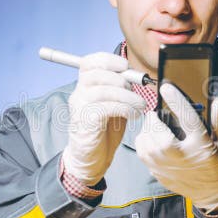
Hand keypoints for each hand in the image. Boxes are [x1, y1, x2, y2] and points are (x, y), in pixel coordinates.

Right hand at [62, 52, 145, 185]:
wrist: (90, 158)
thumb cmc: (104, 130)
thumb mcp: (113, 104)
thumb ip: (120, 89)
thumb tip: (137, 77)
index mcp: (84, 85)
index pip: (90, 62)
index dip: (109, 60)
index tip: (126, 67)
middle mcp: (78, 93)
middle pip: (98, 74)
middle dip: (123, 80)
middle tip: (136, 93)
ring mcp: (80, 107)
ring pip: (105, 90)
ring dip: (128, 96)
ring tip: (139, 106)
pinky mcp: (85, 121)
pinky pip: (107, 107)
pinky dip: (125, 108)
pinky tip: (133, 115)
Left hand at [135, 83, 217, 207]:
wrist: (215, 193)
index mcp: (201, 145)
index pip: (187, 118)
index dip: (176, 100)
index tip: (166, 87)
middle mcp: (182, 157)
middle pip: (160, 134)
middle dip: (155, 119)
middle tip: (157, 113)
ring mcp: (168, 167)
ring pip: (147, 145)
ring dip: (147, 131)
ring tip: (153, 125)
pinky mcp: (160, 174)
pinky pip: (143, 155)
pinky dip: (142, 143)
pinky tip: (149, 138)